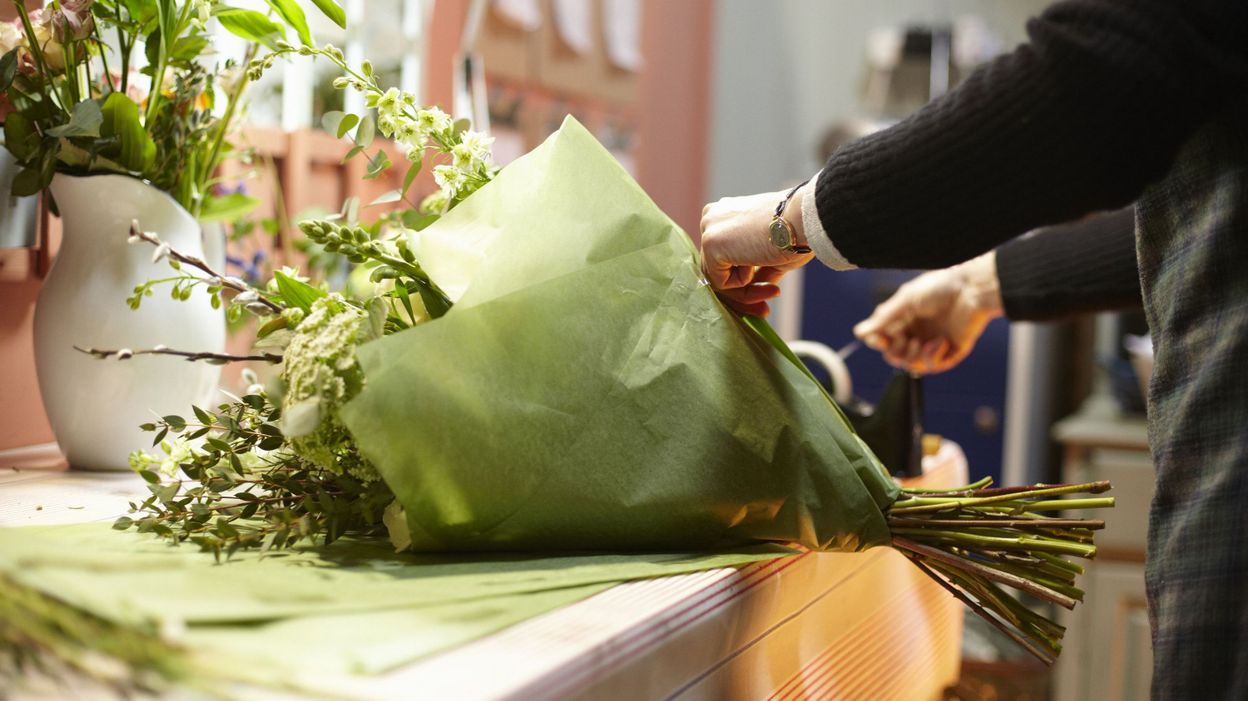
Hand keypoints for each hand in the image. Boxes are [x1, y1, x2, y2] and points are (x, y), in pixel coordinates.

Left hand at [699, 188, 814, 316]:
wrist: (802, 219)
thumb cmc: (796, 231)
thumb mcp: (773, 253)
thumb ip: (758, 269)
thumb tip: (753, 289)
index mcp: (727, 214)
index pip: (725, 257)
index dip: (746, 281)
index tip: (769, 293)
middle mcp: (712, 218)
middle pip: (718, 270)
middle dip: (743, 294)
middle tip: (765, 310)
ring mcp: (708, 230)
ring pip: (718, 280)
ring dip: (746, 294)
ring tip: (774, 292)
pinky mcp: (710, 243)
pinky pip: (721, 282)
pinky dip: (743, 285)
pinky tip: (759, 264)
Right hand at [853, 251, 1003, 373]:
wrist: (973, 289)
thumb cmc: (940, 287)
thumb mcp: (906, 300)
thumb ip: (883, 318)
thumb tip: (859, 332)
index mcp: (906, 318)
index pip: (884, 338)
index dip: (879, 341)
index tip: (877, 339)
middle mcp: (918, 332)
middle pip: (895, 355)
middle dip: (894, 351)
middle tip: (901, 340)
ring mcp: (934, 343)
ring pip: (912, 365)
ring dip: (912, 357)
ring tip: (920, 342)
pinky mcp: (951, 351)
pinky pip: (934, 366)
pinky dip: (932, 357)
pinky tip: (940, 342)